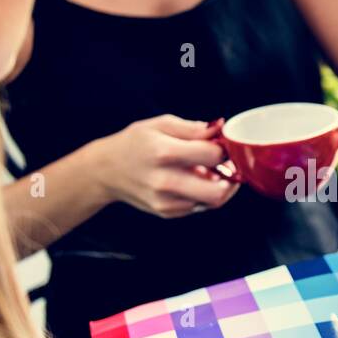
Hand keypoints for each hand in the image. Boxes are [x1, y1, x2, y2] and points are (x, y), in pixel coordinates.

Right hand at [93, 114, 238, 218]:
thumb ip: (192, 128)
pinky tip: (195, 180)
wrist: (105, 171)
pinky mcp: (166, 212)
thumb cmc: (133, 144)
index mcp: (164, 153)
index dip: (225, 149)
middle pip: (219, 191)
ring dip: (220, 187)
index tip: (224, 146)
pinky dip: (204, 194)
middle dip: (231, 177)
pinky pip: (199, 206)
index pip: (213, 155)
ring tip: (211, 172)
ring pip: (212, 202)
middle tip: (228, 165)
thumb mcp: (160, 125)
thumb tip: (219, 129)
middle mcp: (165, 181)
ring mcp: (166, 201)